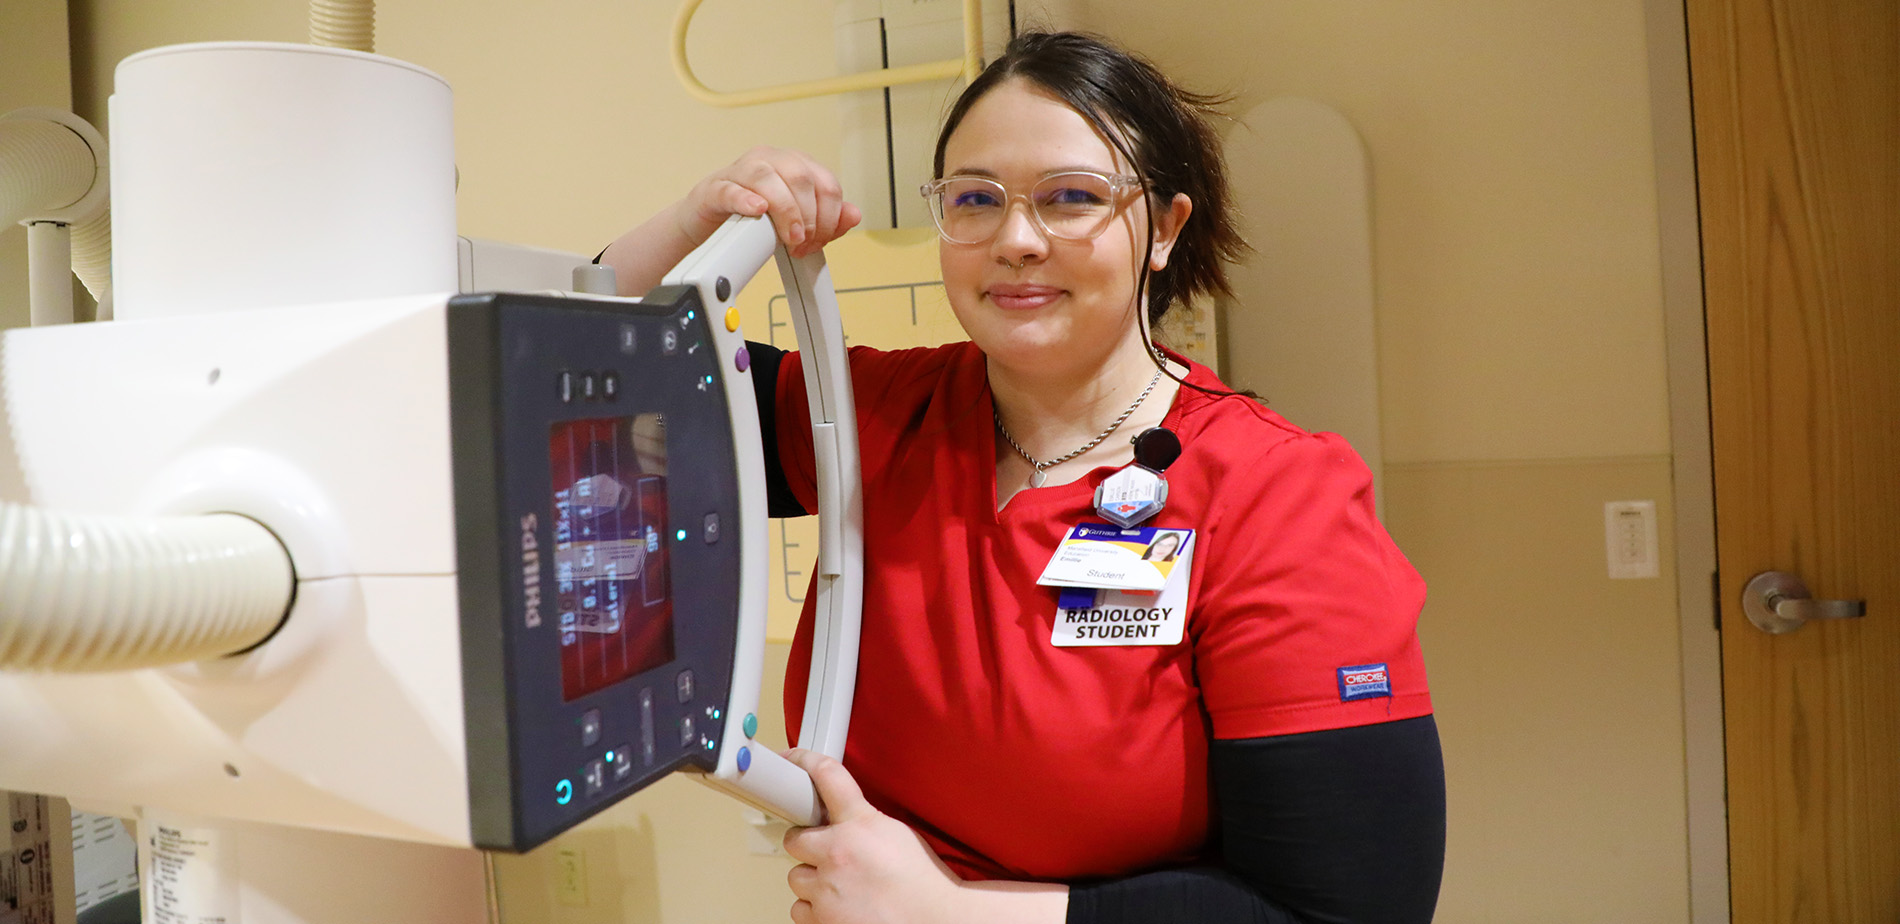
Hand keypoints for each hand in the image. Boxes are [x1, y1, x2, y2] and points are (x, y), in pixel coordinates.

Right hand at [674, 147, 862, 257]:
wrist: (709, 221)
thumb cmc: (753, 218)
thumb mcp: (797, 220)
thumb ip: (828, 219)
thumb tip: (854, 215)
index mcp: (795, 164)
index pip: (825, 183)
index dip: (828, 217)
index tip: (819, 241)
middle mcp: (770, 159)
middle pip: (801, 178)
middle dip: (809, 218)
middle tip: (802, 244)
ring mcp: (740, 170)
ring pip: (768, 178)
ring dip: (785, 212)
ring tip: (788, 238)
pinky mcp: (715, 187)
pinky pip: (731, 188)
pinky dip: (746, 199)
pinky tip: (757, 210)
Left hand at [781, 749, 960, 923]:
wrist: (935, 921)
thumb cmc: (925, 884)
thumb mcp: (899, 834)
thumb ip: (865, 822)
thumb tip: (844, 818)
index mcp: (861, 824)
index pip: (826, 777)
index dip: (806, 761)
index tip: (793, 759)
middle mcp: (838, 852)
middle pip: (795, 838)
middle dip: (809, 845)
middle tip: (828, 854)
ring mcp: (826, 888)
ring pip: (796, 876)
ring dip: (813, 880)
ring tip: (842, 887)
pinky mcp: (821, 919)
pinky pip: (800, 908)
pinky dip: (815, 909)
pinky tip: (839, 907)